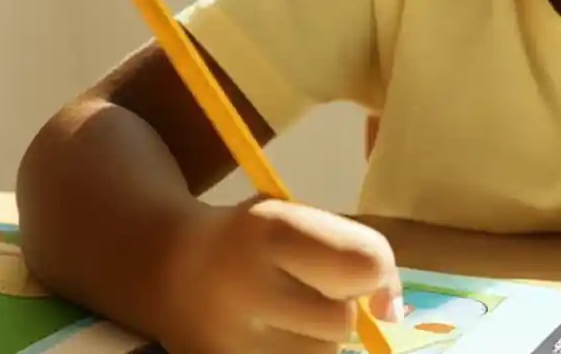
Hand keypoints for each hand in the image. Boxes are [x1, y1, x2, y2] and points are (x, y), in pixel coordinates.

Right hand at [154, 197, 402, 353]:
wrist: (167, 267)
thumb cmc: (253, 240)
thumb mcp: (301, 221)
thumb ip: (357, 252)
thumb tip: (393, 314)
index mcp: (272, 230)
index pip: (363, 265)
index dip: (377, 274)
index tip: (364, 277)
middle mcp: (247, 286)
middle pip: (342, 323)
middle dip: (337, 308)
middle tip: (306, 291)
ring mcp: (229, 339)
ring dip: (315, 339)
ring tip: (281, 315)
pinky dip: (292, 353)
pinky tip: (268, 336)